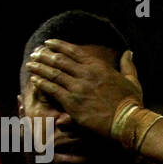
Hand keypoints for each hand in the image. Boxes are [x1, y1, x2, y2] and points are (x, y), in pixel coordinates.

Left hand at [25, 39, 143, 137]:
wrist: (128, 120)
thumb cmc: (131, 102)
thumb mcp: (132, 80)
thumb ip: (127, 65)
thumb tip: (129, 52)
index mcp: (98, 66)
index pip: (73, 51)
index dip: (58, 45)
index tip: (48, 43)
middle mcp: (86, 74)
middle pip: (59, 60)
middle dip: (44, 55)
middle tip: (35, 54)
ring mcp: (78, 88)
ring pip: (53, 74)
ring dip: (39, 68)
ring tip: (30, 65)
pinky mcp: (72, 103)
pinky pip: (53, 90)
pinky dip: (42, 84)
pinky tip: (35, 80)